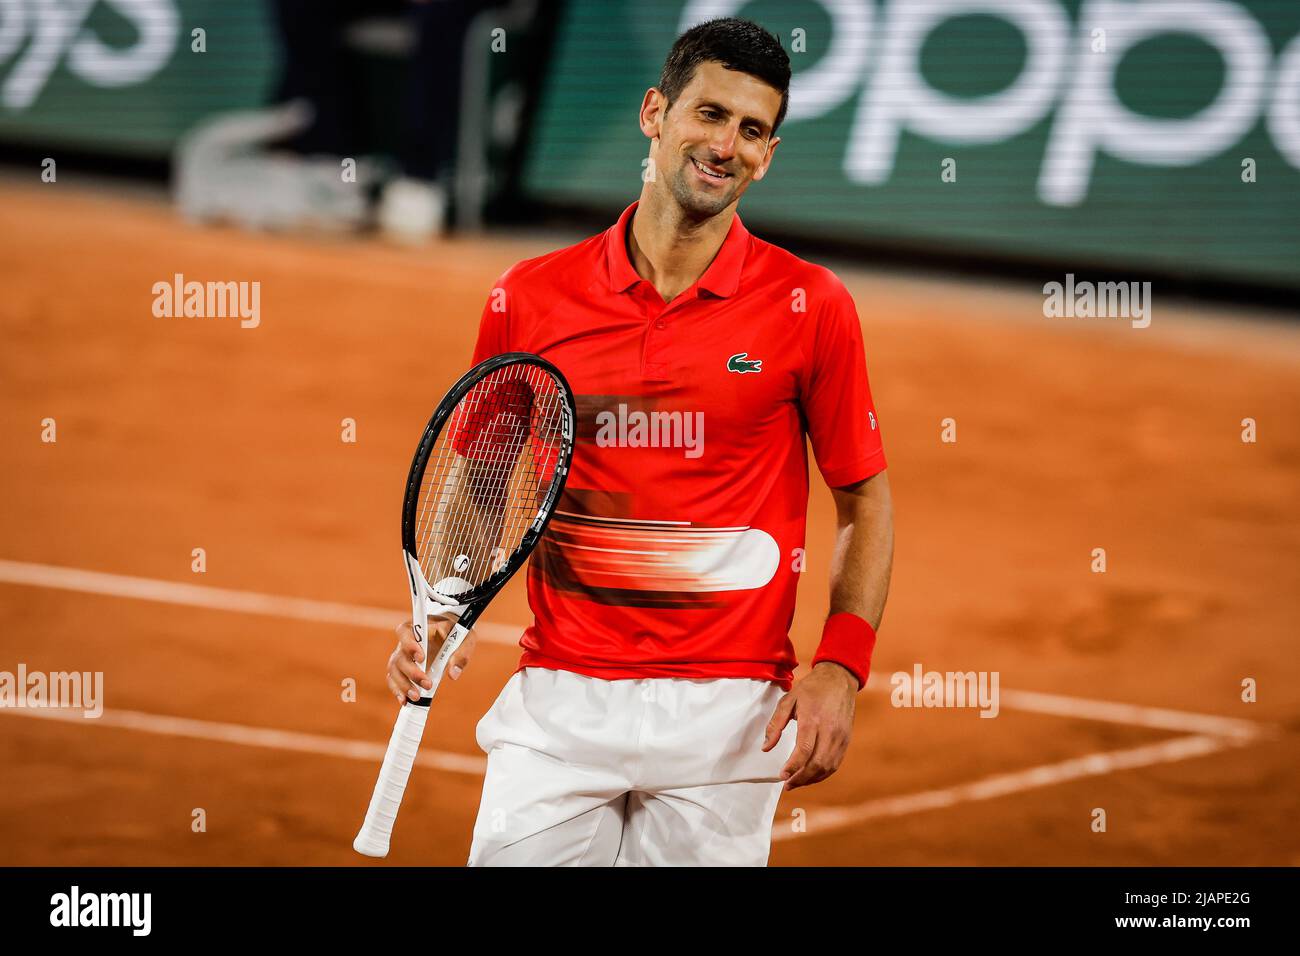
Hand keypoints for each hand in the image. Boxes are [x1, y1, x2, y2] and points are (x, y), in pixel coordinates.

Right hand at [385, 614, 477, 704]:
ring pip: (394, 670)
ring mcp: (402, 656)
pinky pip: (393, 679)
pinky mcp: (403, 669)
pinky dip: (397, 690)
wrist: (451, 633)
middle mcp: (405, 642)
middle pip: (400, 657)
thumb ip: (461, 653)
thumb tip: (453, 674)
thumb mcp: (466, 638)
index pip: (405, 632)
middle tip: (428, 684)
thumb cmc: (457, 632)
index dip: (409, 644)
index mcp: (419, 627)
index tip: (421, 657)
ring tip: (417, 697)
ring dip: (403, 685)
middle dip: (412, 673)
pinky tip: (405, 701)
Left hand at [762, 662, 857, 789]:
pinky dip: (822, 774)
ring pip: (827, 766)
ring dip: (811, 779)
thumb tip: (766, 747)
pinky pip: (835, 763)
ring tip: (796, 782)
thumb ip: (775, 725)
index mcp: (813, 719)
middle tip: (787, 784)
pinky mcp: (846, 740)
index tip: (782, 775)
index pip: (804, 750)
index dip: (793, 767)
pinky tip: (810, 776)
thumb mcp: (788, 700)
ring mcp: (840, 737)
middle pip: (817, 763)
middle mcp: (830, 730)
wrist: (839, 679)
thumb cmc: (811, 689)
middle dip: (801, 778)